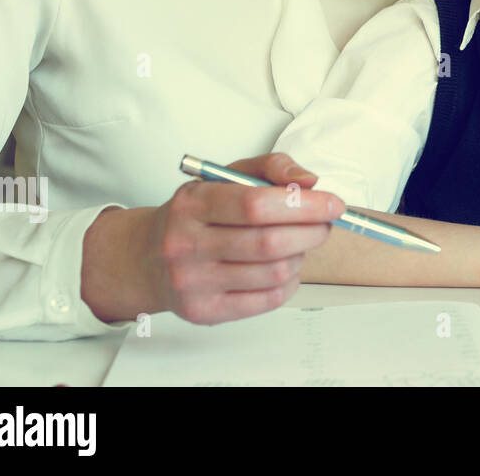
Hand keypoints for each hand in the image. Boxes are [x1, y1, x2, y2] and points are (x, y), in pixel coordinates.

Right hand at [82, 153, 342, 325]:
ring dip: (300, 256)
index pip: (255, 204)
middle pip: (269, 243)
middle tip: (324, 224)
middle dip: (311, 232)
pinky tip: (283, 268)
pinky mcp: (204, 312)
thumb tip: (310, 181)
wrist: (146, 258)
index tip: (333, 204)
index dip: (304, 205)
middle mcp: (186, 245)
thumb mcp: (225, 177)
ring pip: (274, 273)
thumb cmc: (197, 214)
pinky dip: (289, 283)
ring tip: (296, 244)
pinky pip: (267, 300)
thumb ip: (271, 168)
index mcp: (192, 204)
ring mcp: (193, 283)